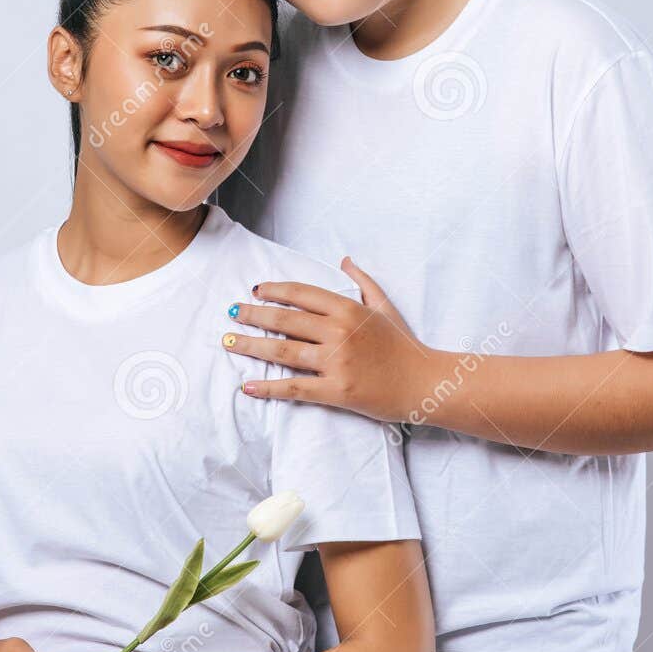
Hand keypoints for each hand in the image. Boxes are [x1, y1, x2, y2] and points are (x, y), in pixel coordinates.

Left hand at [224, 257, 433, 422]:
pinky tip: (247, 387)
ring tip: (228, 343)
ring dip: (250, 346)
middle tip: (230, 313)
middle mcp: (339, 332)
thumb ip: (363, 282)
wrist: (424, 383)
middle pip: (284, 320)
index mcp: (348, 309)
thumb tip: (344, 260)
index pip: (302, 293)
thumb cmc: (404, 345)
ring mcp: (337, 362)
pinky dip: (268, 388)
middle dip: (252, 315)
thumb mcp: (385, 306)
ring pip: (282, 352)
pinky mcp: (337, 391)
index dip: (275, 290)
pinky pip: (295, 388)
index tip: (255, 291)